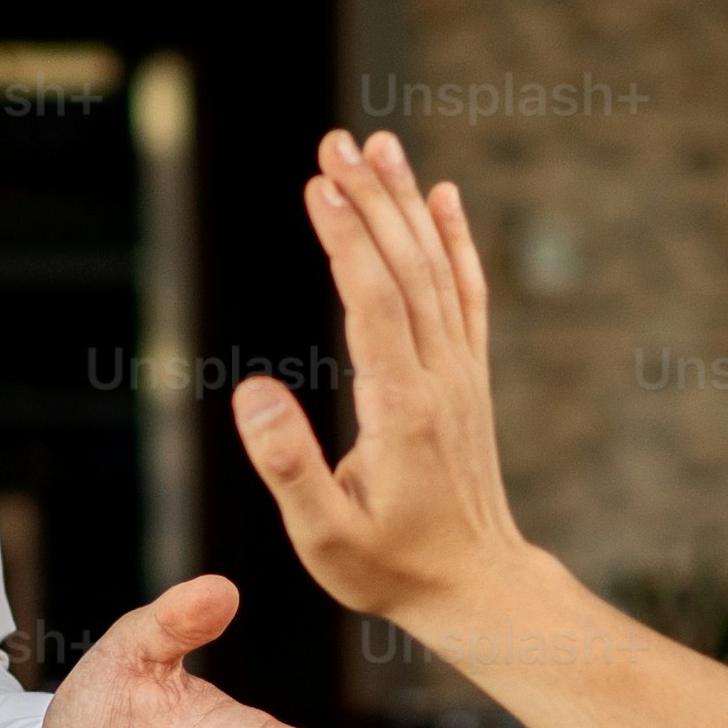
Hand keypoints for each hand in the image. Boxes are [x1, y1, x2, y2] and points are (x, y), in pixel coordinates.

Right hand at [228, 130, 544, 638]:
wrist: (477, 587)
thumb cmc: (390, 569)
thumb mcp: (324, 536)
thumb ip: (288, 464)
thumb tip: (250, 391)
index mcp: (400, 408)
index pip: (373, 302)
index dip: (346, 240)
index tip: (320, 185)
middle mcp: (439, 378)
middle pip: (406, 267)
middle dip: (370, 199)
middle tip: (336, 141)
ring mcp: (460, 374)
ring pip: (436, 270)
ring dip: (405, 204)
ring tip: (378, 144)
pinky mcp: (468, 379)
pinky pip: (465, 294)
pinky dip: (455, 241)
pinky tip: (442, 198)